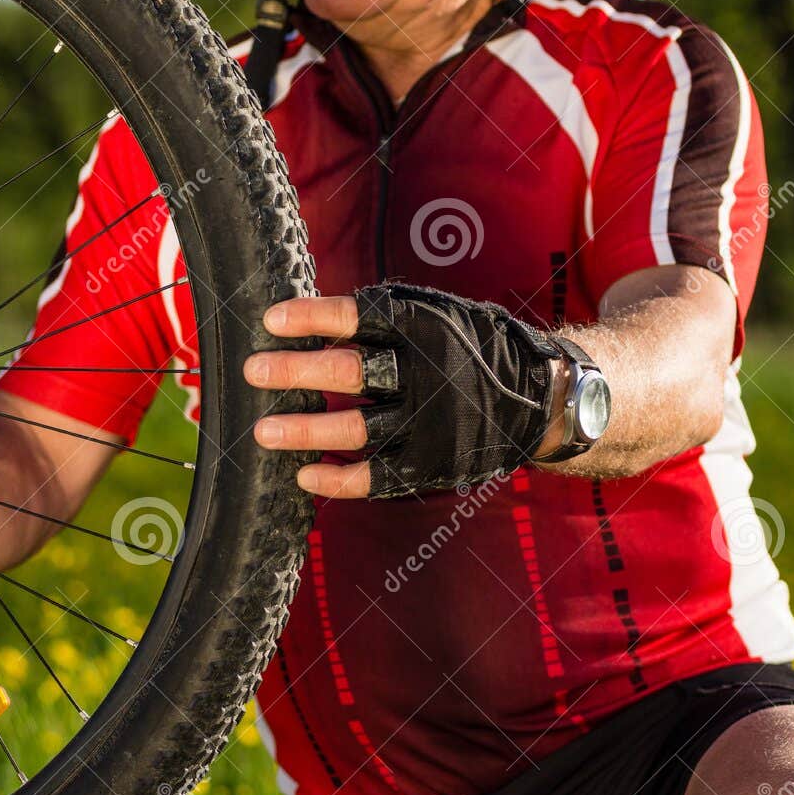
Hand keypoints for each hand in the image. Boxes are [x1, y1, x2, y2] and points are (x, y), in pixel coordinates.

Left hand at [244, 287, 564, 499]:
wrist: (539, 399)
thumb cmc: (472, 349)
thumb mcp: (439, 314)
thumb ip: (386, 317)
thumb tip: (314, 324)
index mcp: (423, 326)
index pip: (359, 316)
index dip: (311, 317)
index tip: (271, 320)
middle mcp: (423, 372)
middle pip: (348, 371)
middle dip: (294, 371)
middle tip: (254, 372)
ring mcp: (426, 422)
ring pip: (355, 428)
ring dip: (304, 431)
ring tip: (263, 431)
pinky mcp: (429, 462)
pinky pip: (374, 477)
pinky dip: (336, 479)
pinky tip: (305, 475)